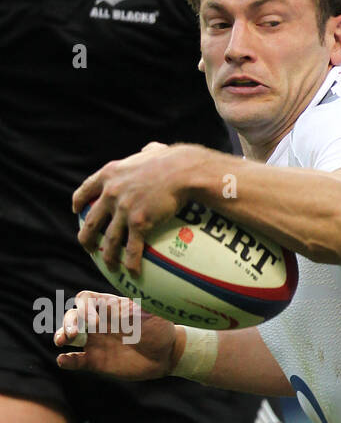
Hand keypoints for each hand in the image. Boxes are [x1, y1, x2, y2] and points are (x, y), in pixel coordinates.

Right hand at [53, 290, 178, 379]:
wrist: (166, 354)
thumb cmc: (159, 329)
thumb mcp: (149, 316)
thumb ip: (130, 311)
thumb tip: (110, 307)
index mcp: (108, 307)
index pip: (86, 299)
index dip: (85, 308)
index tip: (95, 321)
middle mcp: (98, 323)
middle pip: (73, 316)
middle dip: (69, 322)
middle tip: (72, 333)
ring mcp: (95, 342)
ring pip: (69, 336)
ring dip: (61, 336)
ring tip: (61, 341)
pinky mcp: (96, 361)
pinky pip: (77, 360)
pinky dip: (67, 360)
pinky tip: (63, 360)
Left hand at [73, 142, 201, 274]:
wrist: (181, 171)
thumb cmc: (172, 159)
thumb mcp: (152, 151)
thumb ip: (146, 152)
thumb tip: (151, 150)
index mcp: (110, 174)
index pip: (86, 190)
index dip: (79, 202)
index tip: (77, 211)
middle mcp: (111, 193)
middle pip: (91, 220)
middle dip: (86, 237)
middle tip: (88, 247)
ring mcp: (123, 209)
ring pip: (109, 239)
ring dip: (107, 255)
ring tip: (109, 266)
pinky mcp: (138, 222)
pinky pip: (132, 247)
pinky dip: (131, 262)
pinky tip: (132, 272)